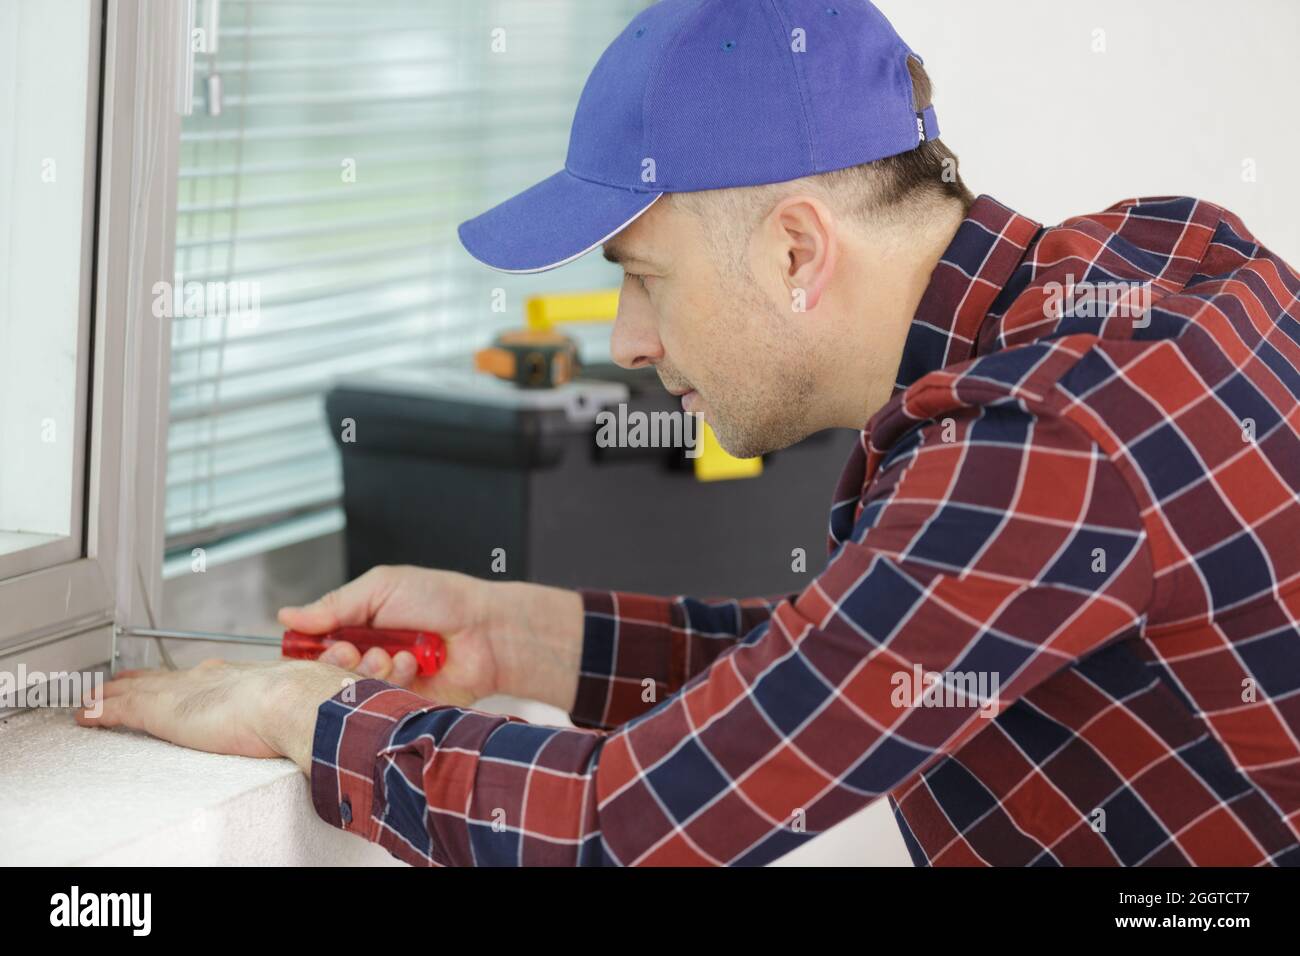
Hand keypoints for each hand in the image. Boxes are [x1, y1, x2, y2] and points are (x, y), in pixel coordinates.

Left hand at [75, 658, 351, 772]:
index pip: (206, 676)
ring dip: (119, 692)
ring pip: (143, 689)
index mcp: (244, 677)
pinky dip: (105, 709)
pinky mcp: (168, 712)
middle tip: (122, 680)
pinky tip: (88, 712)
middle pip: (171, 677)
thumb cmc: (313, 704)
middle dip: (146, 679)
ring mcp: (189, 694)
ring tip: (97, 696)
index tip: (174, 678)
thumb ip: (318, 693)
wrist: (299, 703)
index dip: (187, 678)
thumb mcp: (315, 693)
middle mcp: (213, 679)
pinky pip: (125, 709)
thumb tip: (344, 693)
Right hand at [277, 565, 497, 707]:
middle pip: (326, 674)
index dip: (311, 650)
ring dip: (371, 671)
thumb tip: (287, 615)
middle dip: (338, 662)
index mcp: (356, 627)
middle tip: (355, 651)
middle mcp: (366, 656)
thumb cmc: (441, 599)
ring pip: (351, 691)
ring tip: (395, 654)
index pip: (314, 647)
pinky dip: (393, 683)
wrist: (486, 628)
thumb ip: (334, 604)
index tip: (320, 645)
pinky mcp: (401, 704)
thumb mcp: (381, 587)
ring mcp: (384, 681)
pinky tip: (414, 667)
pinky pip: (380, 704)